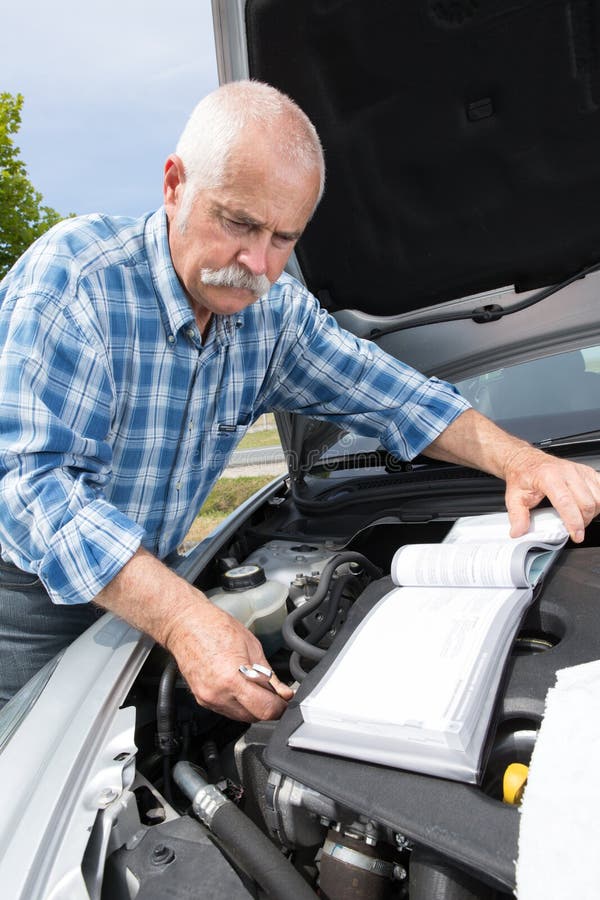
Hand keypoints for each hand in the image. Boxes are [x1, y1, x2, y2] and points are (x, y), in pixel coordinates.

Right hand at [164, 594, 293, 721]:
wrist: (185, 625)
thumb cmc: (215, 627)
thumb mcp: (252, 646)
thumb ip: (269, 675)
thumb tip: (283, 692)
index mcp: (232, 679)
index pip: (265, 709)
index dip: (279, 706)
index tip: (284, 700)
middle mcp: (218, 694)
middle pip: (254, 716)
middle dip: (267, 706)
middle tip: (272, 691)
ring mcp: (208, 699)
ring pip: (241, 717)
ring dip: (252, 706)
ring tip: (253, 684)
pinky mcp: (201, 700)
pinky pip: (227, 710)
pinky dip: (238, 703)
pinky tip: (239, 685)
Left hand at [503, 446, 599, 541]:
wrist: (526, 460)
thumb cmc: (523, 475)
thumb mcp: (513, 497)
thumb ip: (517, 516)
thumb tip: (518, 532)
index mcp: (548, 477)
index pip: (566, 502)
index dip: (574, 522)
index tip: (576, 535)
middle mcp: (567, 472)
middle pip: (587, 502)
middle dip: (583, 521)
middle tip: (574, 529)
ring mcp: (579, 471)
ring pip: (598, 497)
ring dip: (592, 512)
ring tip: (579, 517)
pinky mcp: (587, 472)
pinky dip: (599, 501)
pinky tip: (589, 507)